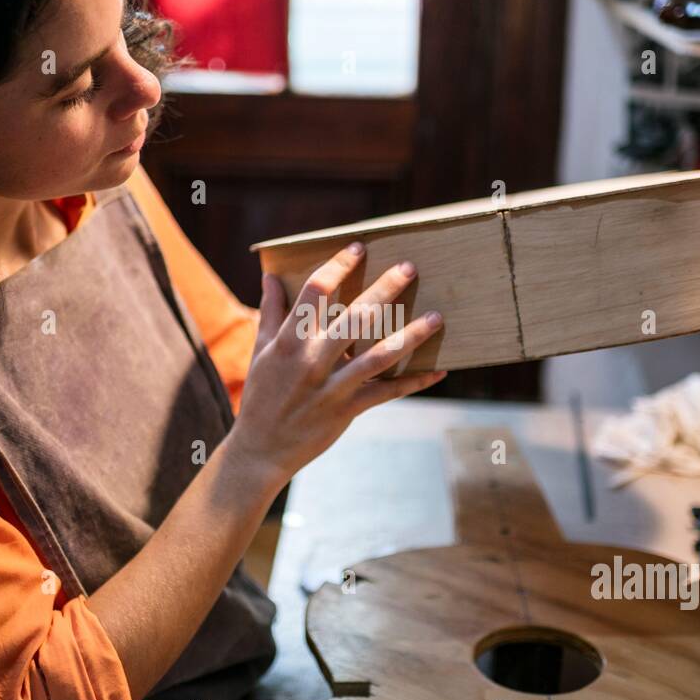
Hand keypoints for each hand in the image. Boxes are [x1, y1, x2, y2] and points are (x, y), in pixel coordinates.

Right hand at [230, 242, 445, 488]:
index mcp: (288, 341)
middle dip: (385, 289)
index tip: (358, 249)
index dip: (338, 266)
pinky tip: (438, 370)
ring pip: (378, 356)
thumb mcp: (261, 352)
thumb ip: (271, 312)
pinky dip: (414, 382)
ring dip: (411, 335)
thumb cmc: (261, 396)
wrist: (261, 449)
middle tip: (409, 268)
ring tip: (436, 317)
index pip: (315, 292)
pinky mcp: (347, 410)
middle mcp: (311, 361)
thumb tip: (271, 277)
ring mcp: (332, 387)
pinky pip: (387, 393)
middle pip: (355, 317)